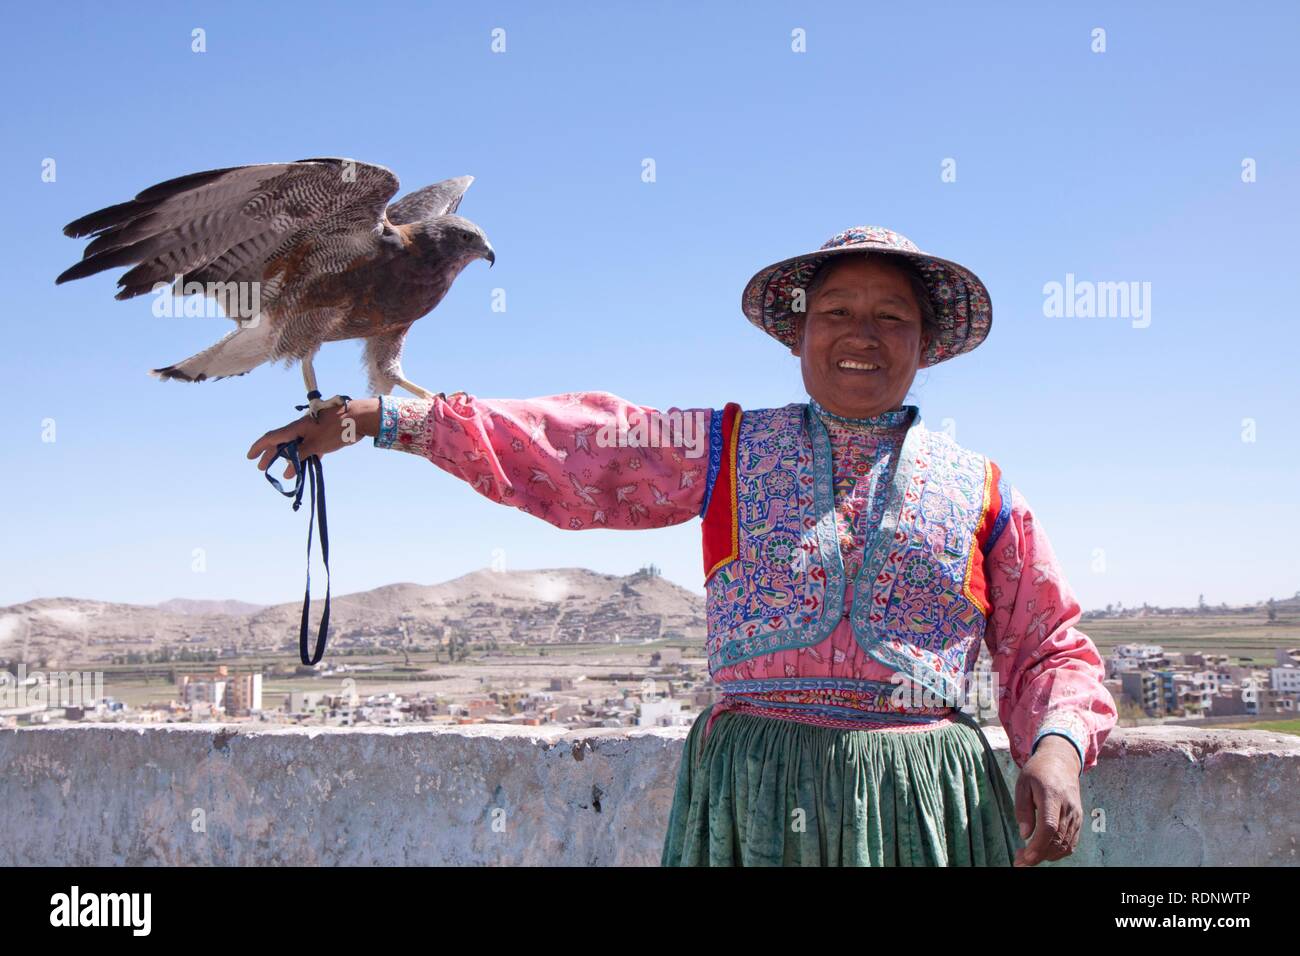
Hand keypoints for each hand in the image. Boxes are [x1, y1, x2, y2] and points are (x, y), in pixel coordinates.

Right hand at [247, 397, 380, 479]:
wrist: (359, 417)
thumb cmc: (336, 429)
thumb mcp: (315, 445)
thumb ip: (300, 458)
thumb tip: (287, 473)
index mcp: (295, 428)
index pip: (271, 438)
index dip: (259, 448)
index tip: (250, 458)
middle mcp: (300, 429)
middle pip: (281, 443)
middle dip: (271, 455)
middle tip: (262, 469)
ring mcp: (312, 431)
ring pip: (296, 446)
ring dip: (289, 458)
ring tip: (286, 471)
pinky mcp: (324, 436)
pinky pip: (309, 447)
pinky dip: (306, 457)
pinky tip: (307, 466)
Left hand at [1013, 735, 1082, 866]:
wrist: (1061, 762)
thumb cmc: (1038, 772)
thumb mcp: (1022, 784)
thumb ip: (1023, 809)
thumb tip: (1025, 835)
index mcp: (1052, 796)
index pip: (1049, 827)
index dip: (1038, 846)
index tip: (1025, 857)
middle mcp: (1068, 808)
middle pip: (1057, 840)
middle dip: (1037, 856)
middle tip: (1019, 861)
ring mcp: (1076, 815)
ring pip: (1065, 845)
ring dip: (1046, 856)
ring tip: (1027, 856)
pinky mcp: (1078, 820)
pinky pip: (1071, 843)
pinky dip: (1058, 852)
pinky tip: (1043, 852)